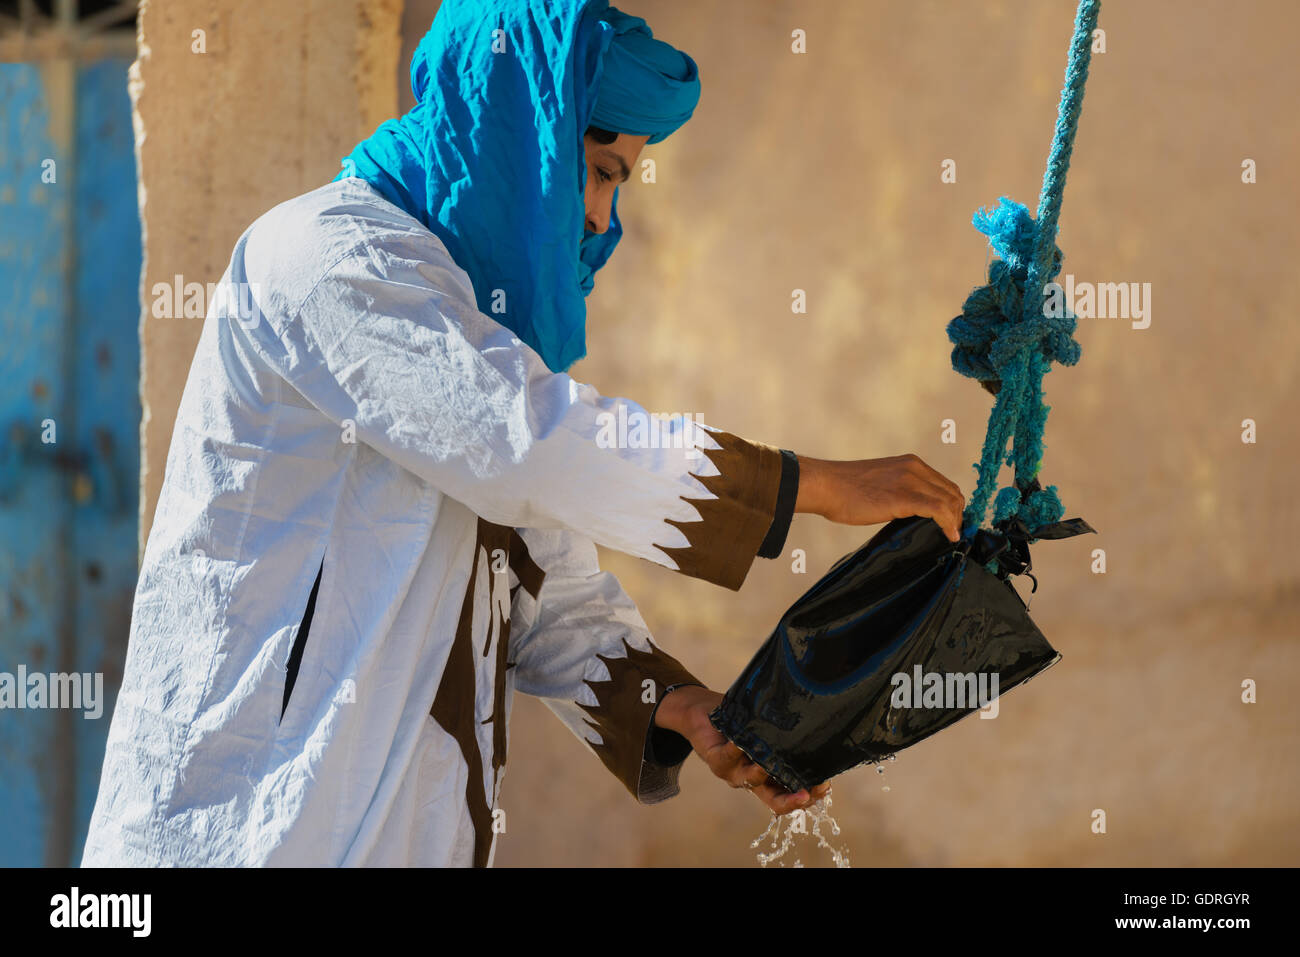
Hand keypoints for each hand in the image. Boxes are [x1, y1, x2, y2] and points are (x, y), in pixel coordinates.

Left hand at [654, 685, 830, 814]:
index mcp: (767, 777)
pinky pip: (728, 757)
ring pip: (752, 780)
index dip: (807, 797)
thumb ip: (783, 735)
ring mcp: (734, 772)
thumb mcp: (764, 732)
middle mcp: (752, 780)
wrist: (700, 715)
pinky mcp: (715, 759)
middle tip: (807, 792)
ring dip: (763, 773)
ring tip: (771, 763)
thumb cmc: (738, 724)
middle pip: (775, 801)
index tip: (825, 786)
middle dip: (792, 800)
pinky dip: (736, 750)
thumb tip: (817, 725)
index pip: (790, 796)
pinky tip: (741, 742)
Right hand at [794, 453, 965, 541]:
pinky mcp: (904, 497)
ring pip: (950, 501)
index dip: (952, 505)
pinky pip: (939, 510)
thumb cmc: (844, 489)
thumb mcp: (880, 482)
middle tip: (952, 532)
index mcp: (910, 463)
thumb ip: (899, 492)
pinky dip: (949, 524)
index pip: (944, 484)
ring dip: (955, 521)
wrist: (826, 486)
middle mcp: (915, 468)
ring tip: (951, 536)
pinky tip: (949, 536)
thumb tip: (911, 513)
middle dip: (957, 514)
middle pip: (952, 492)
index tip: (950, 522)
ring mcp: (910, 481)